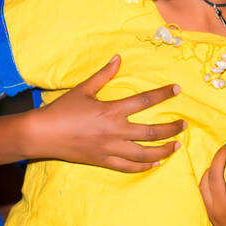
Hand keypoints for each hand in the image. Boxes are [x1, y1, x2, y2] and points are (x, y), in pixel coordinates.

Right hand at [28, 55, 184, 171]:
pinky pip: (128, 167)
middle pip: (152, 132)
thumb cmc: (62, 110)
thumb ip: (103, 75)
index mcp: (112, 111)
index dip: (163, 94)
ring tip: (176, 147)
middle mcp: (115, 131)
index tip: (177, 90)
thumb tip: (118, 58)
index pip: (145, 100)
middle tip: (184, 126)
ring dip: (163, 150)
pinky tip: (154, 164)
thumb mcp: (83, 89)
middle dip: (171, 129)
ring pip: (144, 154)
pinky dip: (143, 167)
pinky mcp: (103, 161)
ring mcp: (110, 149)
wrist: (41, 134)